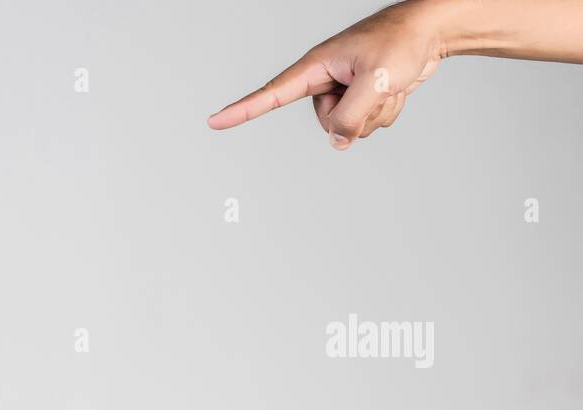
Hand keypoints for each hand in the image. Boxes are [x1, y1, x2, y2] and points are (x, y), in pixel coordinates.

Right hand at [207, 0, 443, 148]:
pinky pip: (367, 124)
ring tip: (390, 83)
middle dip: (356, 113)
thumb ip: (352, 116)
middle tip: (379, 86)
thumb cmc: (402, 42)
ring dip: (376, 112)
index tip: (214, 122)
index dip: (242, 110)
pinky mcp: (360, 97)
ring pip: (349, 127)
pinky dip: (386, 110)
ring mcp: (343, 90)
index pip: (271, 95)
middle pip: (326, 122)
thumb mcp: (378, 81)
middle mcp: (325, 80)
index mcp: (316, 66)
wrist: (432, 30)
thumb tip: (337, 142)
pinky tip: (396, 88)